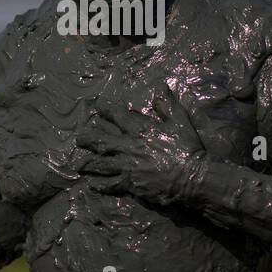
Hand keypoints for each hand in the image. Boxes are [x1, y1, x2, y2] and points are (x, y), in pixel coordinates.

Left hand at [74, 92, 206, 204]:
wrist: (193, 177)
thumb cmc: (188, 148)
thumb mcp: (181, 121)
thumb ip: (167, 104)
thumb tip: (159, 86)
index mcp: (140, 130)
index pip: (117, 116)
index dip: (105, 109)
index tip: (96, 106)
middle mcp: (129, 147)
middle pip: (101, 140)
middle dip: (87, 138)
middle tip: (78, 137)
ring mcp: (127, 167)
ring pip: (101, 164)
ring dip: (88, 163)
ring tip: (78, 164)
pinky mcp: (130, 184)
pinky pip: (110, 184)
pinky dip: (99, 185)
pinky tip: (91, 184)